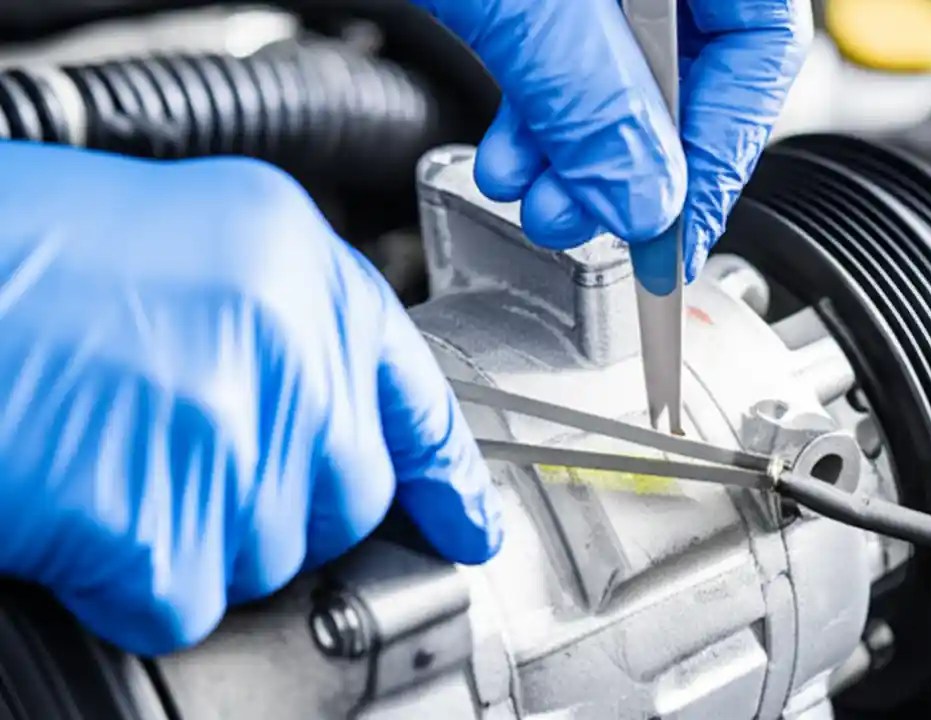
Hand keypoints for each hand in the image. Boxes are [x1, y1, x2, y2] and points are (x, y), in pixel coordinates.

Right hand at [0, 142, 502, 655]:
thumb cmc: (27, 257)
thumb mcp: (191, 247)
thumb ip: (281, 326)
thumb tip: (332, 423)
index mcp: (295, 265)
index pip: (413, 392)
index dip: (446, 472)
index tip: (469, 525)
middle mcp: (284, 344)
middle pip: (348, 495)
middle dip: (281, 505)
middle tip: (185, 463)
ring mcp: (228, 433)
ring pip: (270, 556)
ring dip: (197, 539)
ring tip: (116, 462)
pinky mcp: (155, 519)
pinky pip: (188, 603)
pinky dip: (133, 585)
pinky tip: (85, 515)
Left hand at [419, 0, 811, 281]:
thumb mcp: (524, 3)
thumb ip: (590, 98)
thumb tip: (643, 203)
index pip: (761, 51)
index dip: (718, 157)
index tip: (671, 237)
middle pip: (699, 69)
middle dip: (632, 165)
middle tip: (587, 221)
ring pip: (630, 68)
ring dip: (580, 149)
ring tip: (535, 197)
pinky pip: (576, 46)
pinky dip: (545, 109)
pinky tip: (511, 152)